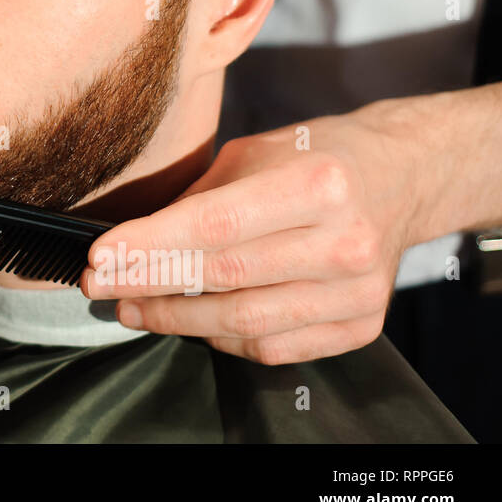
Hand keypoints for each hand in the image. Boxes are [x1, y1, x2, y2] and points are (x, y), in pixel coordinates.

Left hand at [79, 108, 423, 364]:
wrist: (400, 177)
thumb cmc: (314, 159)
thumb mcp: (253, 154)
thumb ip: (199, 198)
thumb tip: (133, 241)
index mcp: (318, 184)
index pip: (215, 224)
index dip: (151, 244)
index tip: (101, 256)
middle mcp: (344, 241)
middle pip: (225, 277)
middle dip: (149, 284)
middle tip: (101, 285)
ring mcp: (357, 291)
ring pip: (246, 321)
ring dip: (177, 319)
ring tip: (133, 308)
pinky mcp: (361, 325)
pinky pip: (274, 347)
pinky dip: (224, 339)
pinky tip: (193, 322)